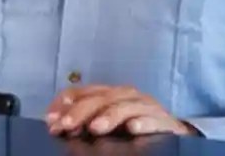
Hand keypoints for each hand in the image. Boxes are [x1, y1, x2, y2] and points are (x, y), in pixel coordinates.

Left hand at [46, 85, 196, 138]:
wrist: (174, 131)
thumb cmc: (134, 124)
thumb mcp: (107, 120)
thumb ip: (85, 120)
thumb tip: (57, 124)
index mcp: (109, 93)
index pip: (81, 92)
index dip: (64, 104)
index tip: (50, 119)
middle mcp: (126, 95)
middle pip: (100, 98)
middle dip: (80, 111)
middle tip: (66, 125)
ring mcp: (146, 106)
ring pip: (124, 107)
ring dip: (108, 117)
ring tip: (94, 128)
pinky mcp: (165, 120)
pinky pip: (153, 120)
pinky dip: (143, 123)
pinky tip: (132, 129)